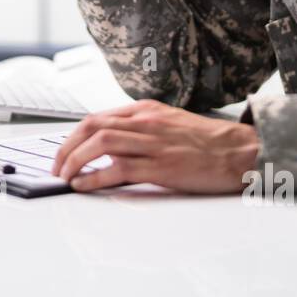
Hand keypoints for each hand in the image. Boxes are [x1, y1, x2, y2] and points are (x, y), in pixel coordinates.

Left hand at [51, 99, 259, 193]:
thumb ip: (140, 129)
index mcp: (145, 110)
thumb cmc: (207, 142)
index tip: (62, 151)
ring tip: (64, 177)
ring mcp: (153, 143)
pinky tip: (84, 186)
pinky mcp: (162, 167)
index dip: (72, 136)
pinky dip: (95, 177)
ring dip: (75, 160)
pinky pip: (119, 169)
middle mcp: (146, 122)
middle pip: (91, 127)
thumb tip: (109, 145)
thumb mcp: (169, 123)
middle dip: (65, 147)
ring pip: (100, 144)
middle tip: (56, 166)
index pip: (97, 117)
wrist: (240, 151)